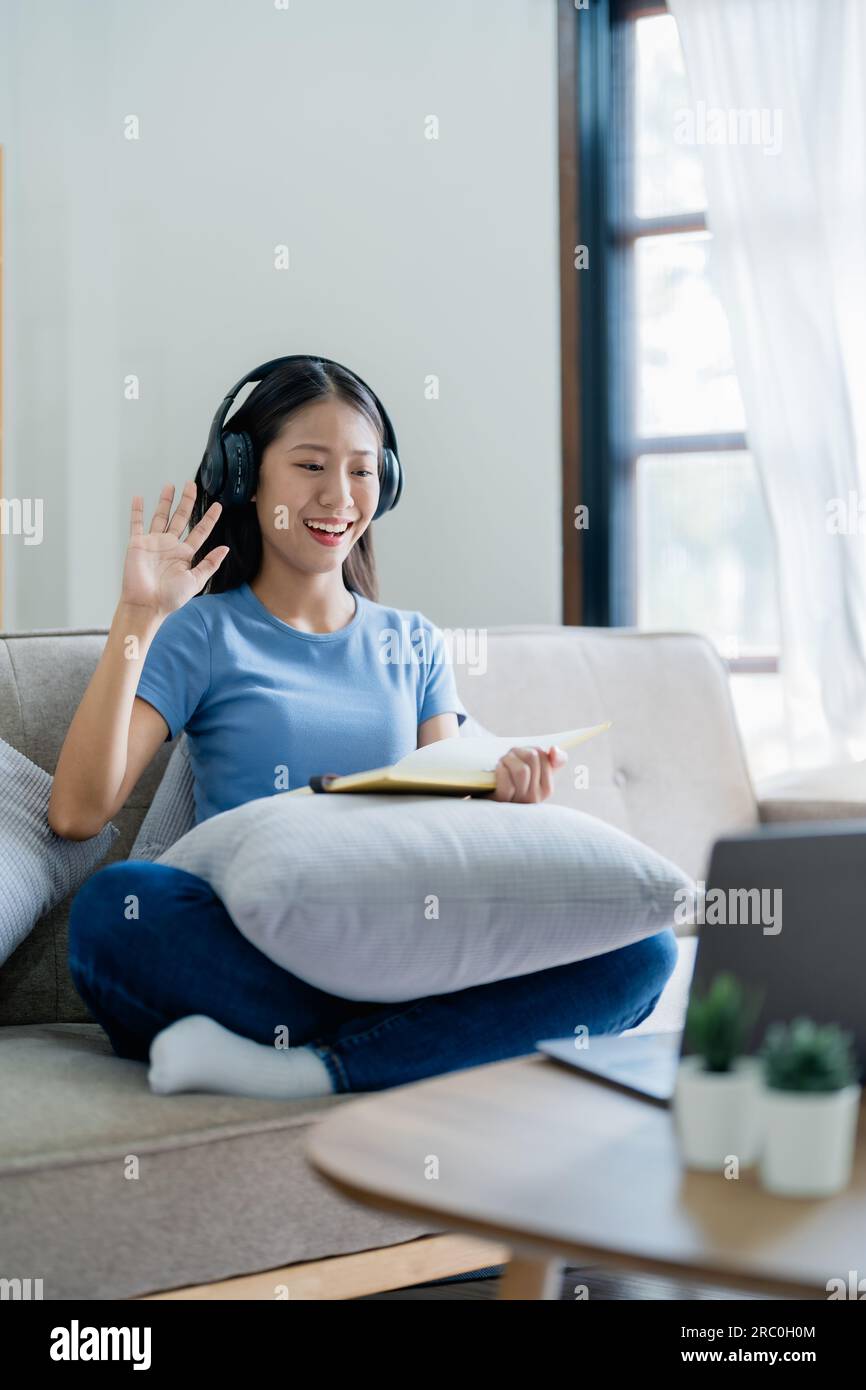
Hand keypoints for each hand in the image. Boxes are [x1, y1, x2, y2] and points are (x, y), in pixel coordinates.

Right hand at [121, 482, 228, 616]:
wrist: (146, 604)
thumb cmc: (170, 598)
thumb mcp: (196, 581)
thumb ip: (210, 564)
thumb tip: (225, 549)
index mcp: (185, 554)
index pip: (200, 531)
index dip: (209, 518)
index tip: (218, 505)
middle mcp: (170, 546)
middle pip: (181, 518)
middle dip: (187, 501)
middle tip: (192, 484)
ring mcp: (153, 543)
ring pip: (161, 516)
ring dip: (165, 501)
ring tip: (170, 485)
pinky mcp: (137, 544)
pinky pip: (137, 524)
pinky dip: (137, 511)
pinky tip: (140, 497)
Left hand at [490, 745, 566, 802]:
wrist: (488, 794)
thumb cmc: (512, 779)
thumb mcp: (533, 770)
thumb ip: (552, 760)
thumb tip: (554, 750)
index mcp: (547, 789)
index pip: (546, 758)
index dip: (531, 750)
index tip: (522, 755)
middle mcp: (536, 797)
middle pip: (533, 758)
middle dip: (519, 751)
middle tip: (510, 755)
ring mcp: (520, 801)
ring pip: (521, 770)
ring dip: (508, 759)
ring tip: (503, 761)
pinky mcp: (503, 801)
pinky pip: (506, 782)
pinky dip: (501, 769)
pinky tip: (498, 768)